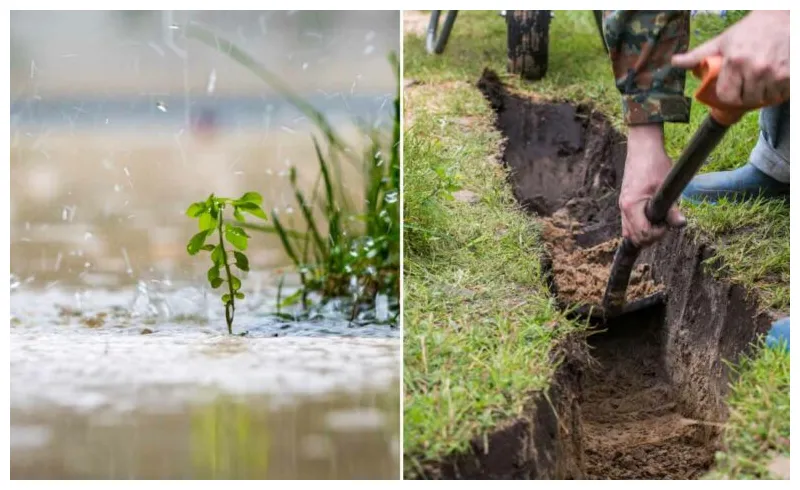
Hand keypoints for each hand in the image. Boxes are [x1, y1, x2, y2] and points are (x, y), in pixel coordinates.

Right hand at [620, 125, 686, 245]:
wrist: (643, 147)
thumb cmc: (654, 164)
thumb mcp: (665, 187)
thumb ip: (671, 208)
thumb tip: (680, 224)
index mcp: (631, 206)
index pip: (642, 234)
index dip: (657, 234)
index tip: (668, 224)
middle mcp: (624, 208)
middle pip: (634, 237)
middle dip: (651, 236)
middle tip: (665, 225)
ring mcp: (623, 205)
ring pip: (629, 232)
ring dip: (644, 233)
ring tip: (659, 223)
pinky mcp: (625, 201)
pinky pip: (628, 223)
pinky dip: (639, 227)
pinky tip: (651, 220)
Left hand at [672, 10, 789, 106]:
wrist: (784, 17)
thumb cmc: (750, 30)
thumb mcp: (723, 41)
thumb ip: (699, 55)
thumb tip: (674, 61)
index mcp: (735, 61)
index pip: (727, 96)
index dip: (728, 96)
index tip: (731, 90)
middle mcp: (755, 68)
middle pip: (745, 99)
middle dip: (745, 95)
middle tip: (747, 83)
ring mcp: (775, 73)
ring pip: (763, 99)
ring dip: (762, 94)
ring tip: (761, 79)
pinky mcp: (791, 75)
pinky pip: (780, 94)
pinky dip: (777, 90)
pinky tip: (774, 78)